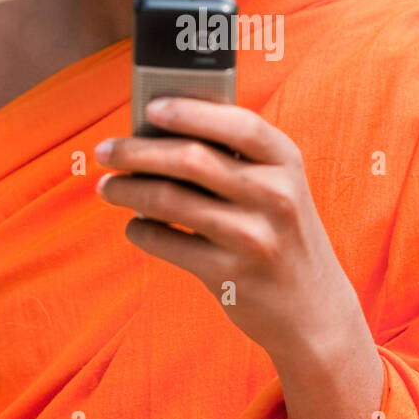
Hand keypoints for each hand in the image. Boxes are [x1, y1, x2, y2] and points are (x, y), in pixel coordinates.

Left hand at [93, 96, 366, 364]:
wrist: (313, 310)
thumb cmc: (281, 233)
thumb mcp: (279, 187)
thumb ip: (235, 158)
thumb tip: (158, 130)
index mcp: (286, 162)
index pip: (238, 124)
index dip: (190, 112)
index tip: (150, 108)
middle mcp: (275, 195)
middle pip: (190, 159)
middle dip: (136, 151)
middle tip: (105, 151)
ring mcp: (253, 237)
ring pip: (168, 200)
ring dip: (126, 189)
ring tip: (107, 186)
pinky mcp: (229, 274)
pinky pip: (165, 242)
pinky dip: (139, 230)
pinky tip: (135, 225)